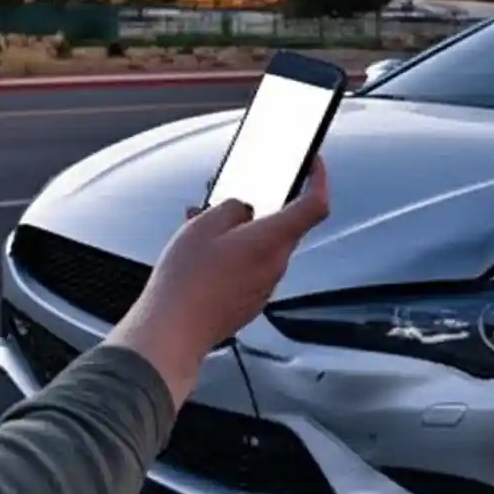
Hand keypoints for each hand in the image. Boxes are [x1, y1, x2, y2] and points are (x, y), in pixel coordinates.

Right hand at [106, 156, 330, 405]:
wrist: (174, 330)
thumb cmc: (188, 280)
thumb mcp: (204, 224)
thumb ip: (232, 207)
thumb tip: (244, 208)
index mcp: (272, 239)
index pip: (314, 204)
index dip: (318, 179)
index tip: (312, 164)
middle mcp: (276, 264)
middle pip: (284, 225)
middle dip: (260, 209)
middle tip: (231, 200)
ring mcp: (265, 286)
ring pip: (263, 248)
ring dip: (241, 234)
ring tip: (204, 229)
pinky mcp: (251, 302)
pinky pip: (251, 269)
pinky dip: (235, 256)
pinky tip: (205, 256)